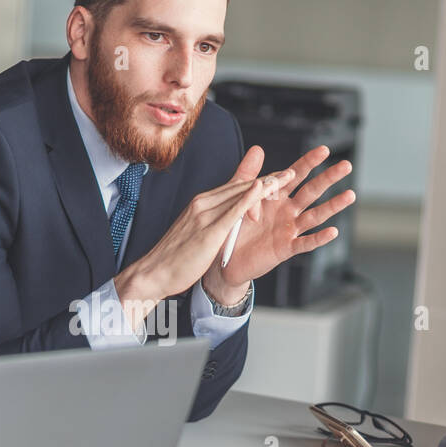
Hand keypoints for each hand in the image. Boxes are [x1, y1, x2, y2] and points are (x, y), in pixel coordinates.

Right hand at [115, 147, 286, 325]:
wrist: (153, 273)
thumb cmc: (174, 258)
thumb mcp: (196, 234)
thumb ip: (212, 223)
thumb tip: (225, 223)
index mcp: (201, 204)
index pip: (234, 188)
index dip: (258, 182)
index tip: (277, 178)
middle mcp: (202, 203)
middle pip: (240, 186)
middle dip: (268, 180)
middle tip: (292, 173)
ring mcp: (204, 215)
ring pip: (239, 193)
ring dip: (265, 185)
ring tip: (288, 178)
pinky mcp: (207, 230)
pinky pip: (232, 211)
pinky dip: (248, 198)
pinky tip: (263, 190)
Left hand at [201, 145, 354, 304]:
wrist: (226, 259)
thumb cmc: (235, 227)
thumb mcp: (238, 198)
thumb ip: (247, 175)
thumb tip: (257, 148)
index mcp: (276, 196)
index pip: (295, 175)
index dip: (309, 162)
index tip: (324, 149)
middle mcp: (287, 211)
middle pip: (311, 191)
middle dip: (328, 178)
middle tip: (347, 165)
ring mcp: (288, 229)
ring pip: (314, 216)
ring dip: (333, 206)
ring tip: (350, 195)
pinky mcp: (285, 248)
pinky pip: (304, 243)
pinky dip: (318, 238)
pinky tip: (333, 231)